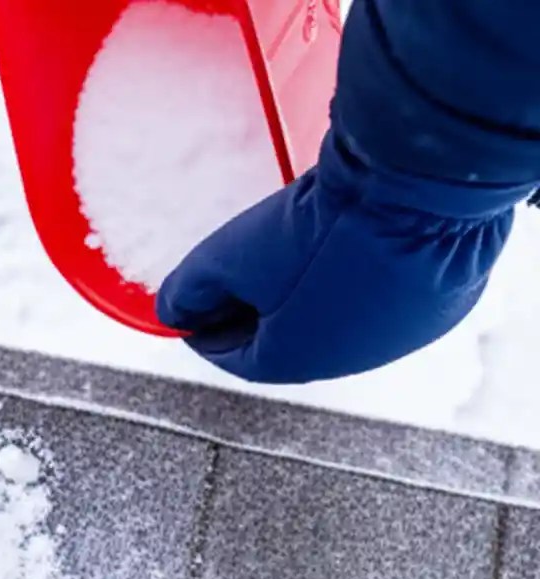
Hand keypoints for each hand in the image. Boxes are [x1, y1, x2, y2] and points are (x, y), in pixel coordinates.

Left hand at [156, 129, 529, 382]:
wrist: (421, 189)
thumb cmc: (324, 228)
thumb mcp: (232, 255)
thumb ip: (190, 289)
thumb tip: (171, 312)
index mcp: (296, 361)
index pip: (235, 357)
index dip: (205, 330)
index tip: (189, 309)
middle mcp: (351, 360)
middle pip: (286, 340)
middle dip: (252, 313)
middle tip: (232, 282)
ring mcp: (399, 335)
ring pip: (334, 320)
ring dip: (302, 297)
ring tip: (284, 258)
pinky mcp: (435, 304)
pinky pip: (380, 299)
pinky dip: (349, 282)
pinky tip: (339, 250)